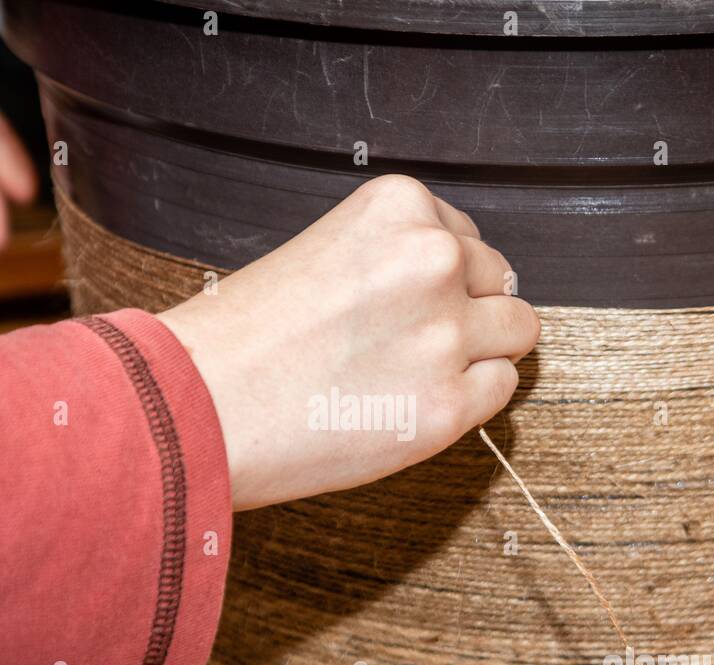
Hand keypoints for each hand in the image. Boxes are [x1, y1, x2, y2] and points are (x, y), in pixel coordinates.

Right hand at [158, 174, 539, 510]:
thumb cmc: (241, 339)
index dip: (441, 277)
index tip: (406, 304)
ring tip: (418, 373)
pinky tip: (414, 403)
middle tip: (410, 343)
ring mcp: (446, 334)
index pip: (465, 235)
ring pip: (517, 332)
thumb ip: (392, 260)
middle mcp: (433, 261)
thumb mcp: (322, 255)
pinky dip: (469, 400)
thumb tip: (454, 288)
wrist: (196, 404)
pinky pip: (500, 390)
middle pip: (499, 280)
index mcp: (399, 209)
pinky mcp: (447, 406)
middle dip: (466, 311)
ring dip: (480, 352)